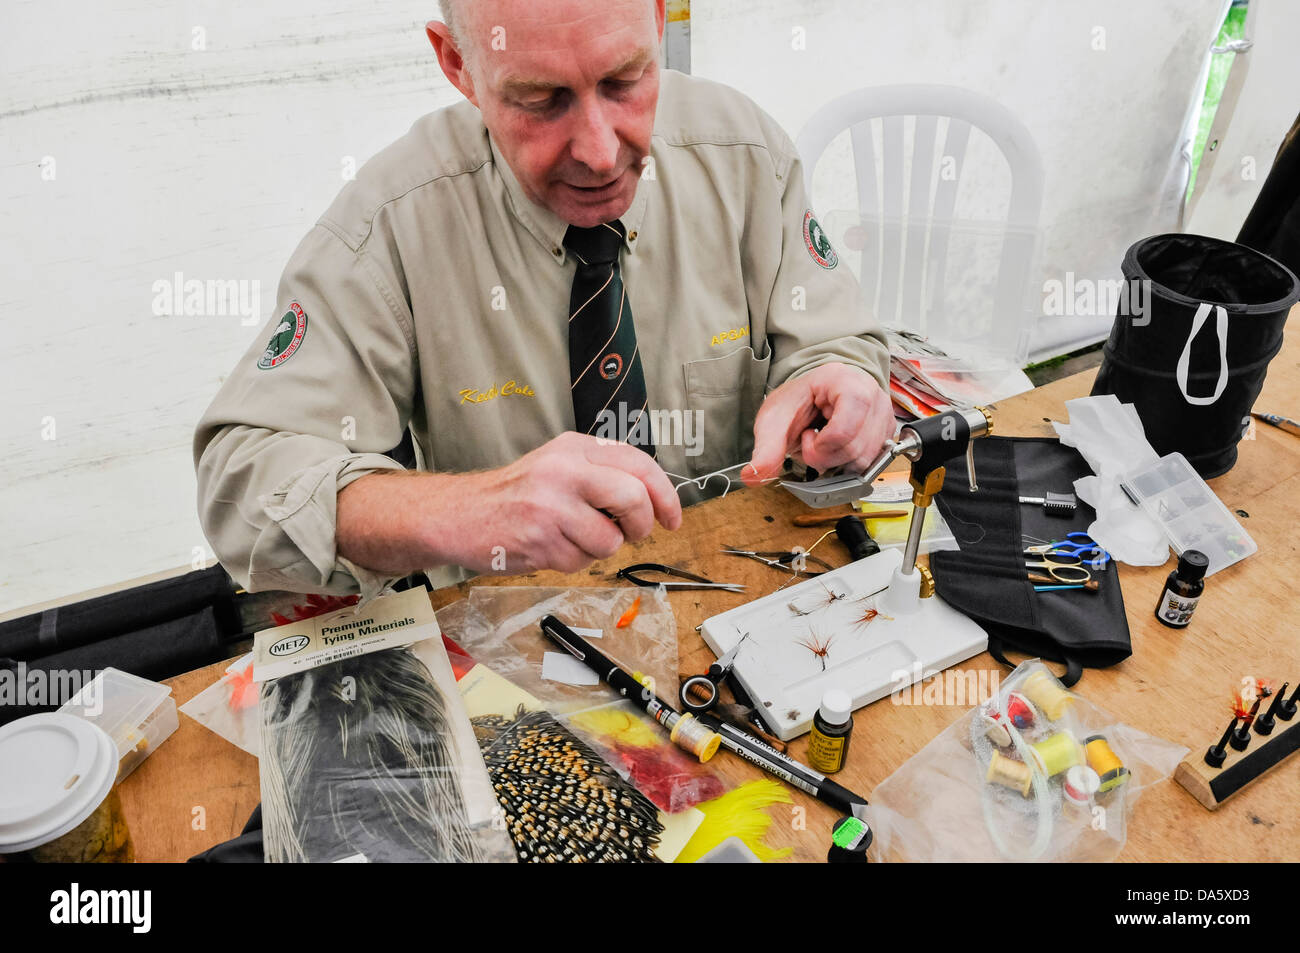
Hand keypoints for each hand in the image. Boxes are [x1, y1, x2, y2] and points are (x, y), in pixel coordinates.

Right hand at [448, 431, 681, 573]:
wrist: (459, 514)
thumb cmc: (517, 494)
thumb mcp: (559, 464)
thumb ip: (604, 474)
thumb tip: (654, 501)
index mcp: (574, 448)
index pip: (639, 464)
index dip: (666, 495)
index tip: (672, 518)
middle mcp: (563, 471)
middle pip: (633, 498)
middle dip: (641, 525)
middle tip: (632, 533)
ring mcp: (549, 507)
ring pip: (609, 540)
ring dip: (600, 549)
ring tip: (573, 538)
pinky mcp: (538, 541)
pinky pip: (581, 562)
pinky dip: (574, 562)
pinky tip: (551, 548)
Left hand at [743, 363, 893, 482]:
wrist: (815, 395)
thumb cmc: (799, 400)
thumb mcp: (775, 419)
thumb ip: (766, 449)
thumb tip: (751, 476)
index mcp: (846, 382)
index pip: (844, 428)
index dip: (822, 446)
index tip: (807, 436)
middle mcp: (873, 395)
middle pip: (855, 449)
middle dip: (825, 457)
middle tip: (811, 442)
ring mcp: (884, 415)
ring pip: (865, 461)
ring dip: (838, 463)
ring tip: (825, 443)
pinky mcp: (887, 433)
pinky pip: (872, 463)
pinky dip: (850, 464)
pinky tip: (838, 449)